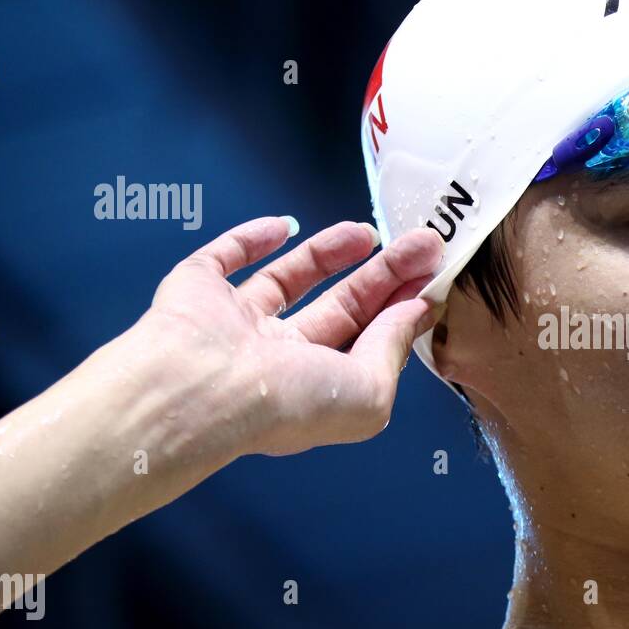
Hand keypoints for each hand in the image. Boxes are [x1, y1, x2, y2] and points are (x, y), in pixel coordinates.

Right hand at [143, 215, 443, 456]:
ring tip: (371, 231)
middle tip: (421, 243)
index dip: (399, 308)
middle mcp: (274, 360)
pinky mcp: (196, 291)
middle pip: (339, 308)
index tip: (432, 276)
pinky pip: (225, 258)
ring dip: (330, 253)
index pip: (365, 342)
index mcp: (314, 387)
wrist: (199, 391)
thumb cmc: (286, 403)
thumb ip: (392, 348)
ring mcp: (233, 324)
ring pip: (289, 280)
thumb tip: (412, 312)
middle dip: (382, 275)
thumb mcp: (368, 391)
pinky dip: (252, 238)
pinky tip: (287, 224)